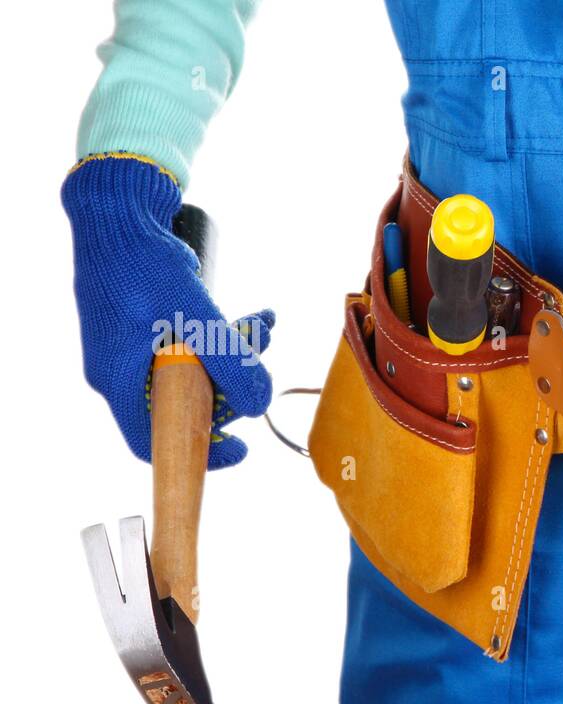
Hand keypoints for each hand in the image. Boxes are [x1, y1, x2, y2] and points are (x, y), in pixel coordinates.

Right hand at [62, 154, 272, 467]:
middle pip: (186, 405)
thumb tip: (258, 405)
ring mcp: (134, 351)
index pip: (153, 441)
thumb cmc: (142, 260)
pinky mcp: (148, 331)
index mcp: (119, 380)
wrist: (117, 209)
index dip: (199, 453)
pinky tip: (254, 316)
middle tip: (262, 351)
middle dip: (233, 382)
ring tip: (263, 323)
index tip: (242, 448)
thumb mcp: (194, 315)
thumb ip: (228, 360)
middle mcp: (123, 372)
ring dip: (236, 353)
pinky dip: (224, 336)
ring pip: (196, 373)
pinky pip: (192, 348)